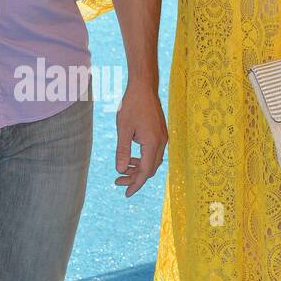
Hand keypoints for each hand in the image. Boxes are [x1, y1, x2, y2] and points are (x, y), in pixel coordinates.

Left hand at [114, 78, 167, 196]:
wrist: (144, 87)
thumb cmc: (132, 105)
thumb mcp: (123, 129)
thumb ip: (122, 151)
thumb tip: (120, 170)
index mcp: (153, 143)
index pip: (145, 171)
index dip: (136, 184)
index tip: (126, 193)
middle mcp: (161, 142)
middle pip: (150, 169)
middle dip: (135, 178)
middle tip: (117, 182)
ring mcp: (163, 138)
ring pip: (152, 162)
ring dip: (138, 169)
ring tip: (122, 172)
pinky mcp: (160, 134)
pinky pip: (153, 153)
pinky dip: (142, 159)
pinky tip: (131, 159)